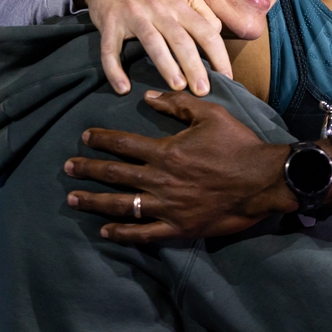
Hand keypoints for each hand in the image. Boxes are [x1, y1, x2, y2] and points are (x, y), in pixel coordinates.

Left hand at [65, 90, 300, 240]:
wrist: (263, 180)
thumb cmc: (238, 145)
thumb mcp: (211, 114)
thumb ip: (178, 105)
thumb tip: (149, 97)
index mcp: (166, 151)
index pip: (123, 144)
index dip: (102, 140)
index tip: (85, 138)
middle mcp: (160, 180)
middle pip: (115, 174)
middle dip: (88, 169)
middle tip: (68, 168)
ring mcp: (167, 207)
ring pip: (122, 205)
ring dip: (95, 201)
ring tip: (74, 198)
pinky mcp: (179, 227)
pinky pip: (144, 233)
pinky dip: (122, 233)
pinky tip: (105, 231)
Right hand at [81, 0, 231, 95]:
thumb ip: (202, 11)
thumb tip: (217, 32)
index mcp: (179, 6)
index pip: (206, 32)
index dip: (219, 55)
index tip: (227, 77)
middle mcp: (159, 11)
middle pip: (181, 40)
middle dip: (194, 66)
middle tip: (203, 91)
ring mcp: (134, 17)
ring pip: (153, 43)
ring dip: (166, 65)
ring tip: (178, 87)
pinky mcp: (109, 23)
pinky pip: (111, 49)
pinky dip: (114, 69)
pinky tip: (123, 88)